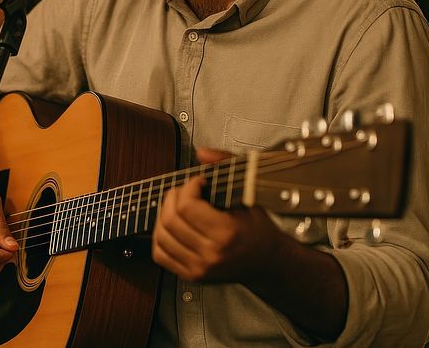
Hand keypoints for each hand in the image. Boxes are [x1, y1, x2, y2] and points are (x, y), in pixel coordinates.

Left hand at [151, 147, 282, 284]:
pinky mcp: (192, 276)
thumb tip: (202, 153)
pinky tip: (172, 226)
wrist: (268, 262)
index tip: (199, 183)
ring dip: (164, 214)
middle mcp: (211, 254)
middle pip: (171, 219)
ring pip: (161, 235)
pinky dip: (160, 236)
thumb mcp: (249, 193)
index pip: (187, 205)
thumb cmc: (259, 229)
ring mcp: (200, 268)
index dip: (189, 186)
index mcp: (226, 233)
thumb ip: (226, 166)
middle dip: (174, 197)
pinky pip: (160, 253)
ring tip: (179, 207)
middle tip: (186, 192)